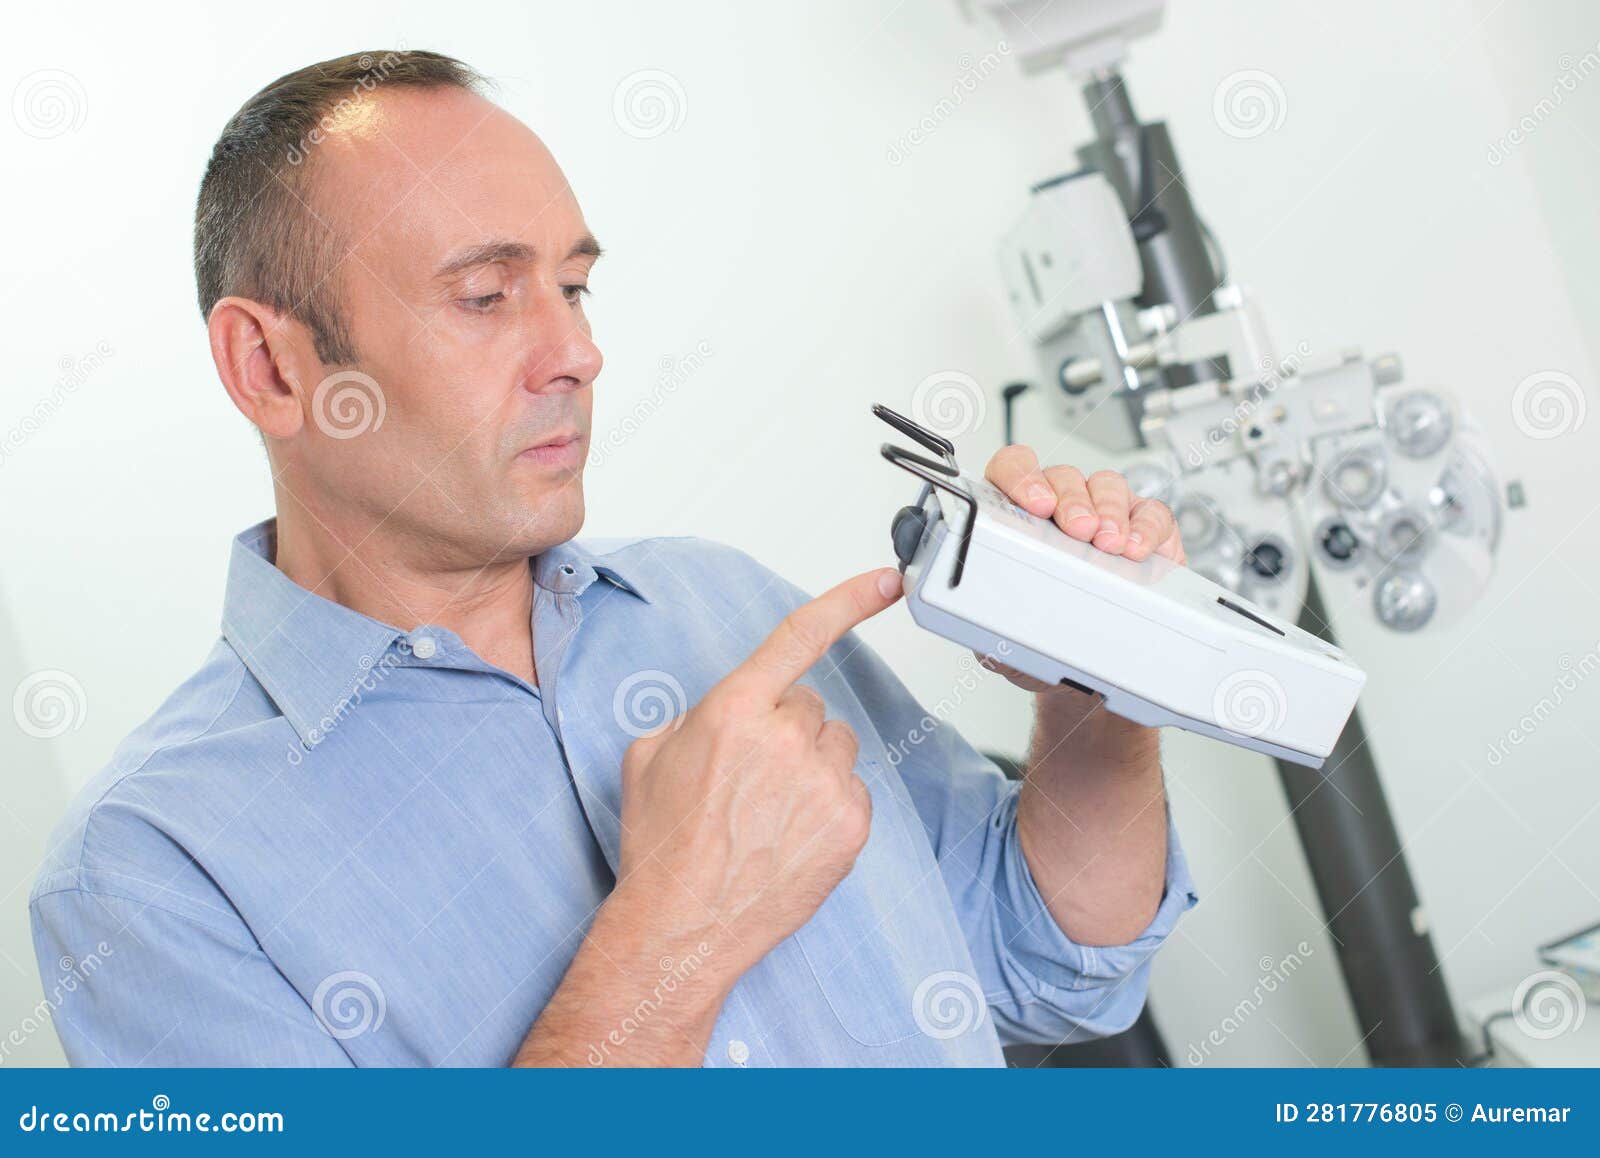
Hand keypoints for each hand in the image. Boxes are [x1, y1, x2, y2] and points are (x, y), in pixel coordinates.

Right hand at [610, 567, 904, 982]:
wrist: (680, 926)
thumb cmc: (662, 846)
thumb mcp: (648, 756)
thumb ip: (695, 715)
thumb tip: (725, 713)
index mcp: (733, 710)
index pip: (800, 636)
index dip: (849, 600)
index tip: (886, 580)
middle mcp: (784, 738)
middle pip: (811, 706)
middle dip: (787, 731)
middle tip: (751, 779)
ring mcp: (822, 783)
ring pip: (837, 747)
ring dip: (812, 767)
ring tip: (769, 812)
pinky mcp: (848, 825)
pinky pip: (852, 791)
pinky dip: (828, 807)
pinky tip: (789, 836)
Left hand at [977, 445, 1185, 695]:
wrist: (1086, 671)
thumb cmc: (1041, 642)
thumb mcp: (1007, 639)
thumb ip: (991, 623)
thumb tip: (980, 626)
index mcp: (1018, 516)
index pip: (1012, 471)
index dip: (1022, 478)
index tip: (1036, 503)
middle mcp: (1061, 505)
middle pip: (1063, 477)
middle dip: (1071, 500)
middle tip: (1078, 528)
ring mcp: (1105, 512)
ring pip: (1107, 486)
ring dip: (1108, 511)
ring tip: (1109, 544)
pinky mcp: (1145, 531)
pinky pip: (1152, 513)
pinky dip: (1147, 528)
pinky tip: (1138, 549)